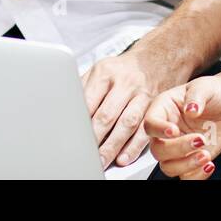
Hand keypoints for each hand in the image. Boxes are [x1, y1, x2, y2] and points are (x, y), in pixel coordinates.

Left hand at [81, 49, 175, 168]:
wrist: (155, 60)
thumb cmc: (121, 70)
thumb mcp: (100, 69)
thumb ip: (83, 87)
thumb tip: (65, 108)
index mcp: (105, 72)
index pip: (89, 101)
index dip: (80, 122)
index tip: (72, 138)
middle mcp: (124, 83)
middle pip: (107, 115)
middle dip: (95, 138)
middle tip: (85, 155)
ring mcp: (141, 95)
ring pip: (126, 124)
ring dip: (113, 146)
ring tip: (102, 161)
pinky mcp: (155, 107)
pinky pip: (144, 130)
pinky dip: (134, 147)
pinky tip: (124, 158)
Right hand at [142, 76, 220, 179]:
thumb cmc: (214, 93)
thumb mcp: (206, 87)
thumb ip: (197, 96)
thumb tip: (190, 109)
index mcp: (164, 109)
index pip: (150, 123)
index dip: (158, 130)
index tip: (174, 131)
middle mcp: (167, 131)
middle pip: (157, 149)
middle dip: (178, 149)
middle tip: (200, 140)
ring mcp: (178, 147)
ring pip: (168, 166)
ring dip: (186, 165)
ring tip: (206, 155)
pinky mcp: (191, 160)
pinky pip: (186, 177)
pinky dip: (197, 176)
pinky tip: (209, 163)